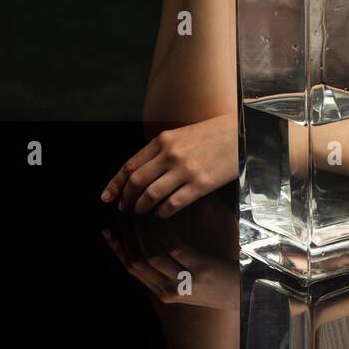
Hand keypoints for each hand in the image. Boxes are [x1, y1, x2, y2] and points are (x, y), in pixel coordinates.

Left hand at [99, 113, 237, 216]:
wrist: (241, 134)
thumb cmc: (211, 135)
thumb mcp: (182, 135)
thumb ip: (161, 150)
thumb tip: (140, 173)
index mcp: (163, 140)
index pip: (130, 165)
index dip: (115, 184)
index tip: (107, 197)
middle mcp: (170, 154)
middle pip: (136, 182)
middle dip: (126, 199)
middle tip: (124, 208)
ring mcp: (185, 170)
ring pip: (151, 195)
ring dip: (141, 207)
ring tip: (140, 212)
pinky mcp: (200, 184)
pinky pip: (173, 204)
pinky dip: (162, 212)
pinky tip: (161, 214)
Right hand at [101, 222, 237, 310]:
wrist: (244, 296)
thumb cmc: (215, 283)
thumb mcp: (186, 281)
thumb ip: (168, 267)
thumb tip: (151, 240)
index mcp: (163, 293)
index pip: (132, 269)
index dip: (118, 249)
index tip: (108, 230)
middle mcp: (169, 291)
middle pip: (137, 262)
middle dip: (125, 237)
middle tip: (120, 215)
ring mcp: (184, 282)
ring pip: (152, 255)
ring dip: (142, 232)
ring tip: (138, 213)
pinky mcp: (200, 270)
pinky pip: (176, 249)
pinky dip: (165, 232)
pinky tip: (162, 217)